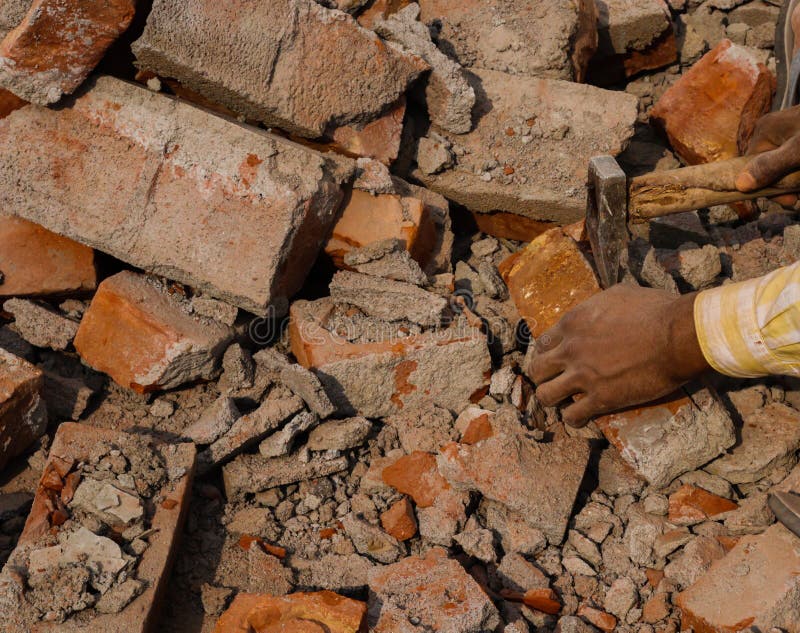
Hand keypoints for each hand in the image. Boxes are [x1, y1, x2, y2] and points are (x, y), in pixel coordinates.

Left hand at [528, 285, 709, 426]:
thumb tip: (597, 308)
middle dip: (544, 376)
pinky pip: (572, 417)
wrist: (678, 335)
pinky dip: (574, 419)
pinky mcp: (601, 398)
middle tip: (556, 380)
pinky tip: (581, 418)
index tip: (557, 360)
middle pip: (536, 370)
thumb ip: (597, 305)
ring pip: (545, 395)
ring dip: (553, 399)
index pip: (542, 343)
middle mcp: (570, 350)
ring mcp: (583, 376)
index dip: (547, 354)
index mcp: (572, 323)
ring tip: (564, 401)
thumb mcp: (618, 294)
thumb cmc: (656, 310)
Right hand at [735, 106, 799, 208]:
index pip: (752, 168)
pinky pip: (797, 163)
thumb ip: (771, 167)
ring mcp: (792, 136)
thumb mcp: (799, 151)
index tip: (791, 198)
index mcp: (765, 131)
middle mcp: (775, 132)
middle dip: (789, 185)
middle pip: (772, 170)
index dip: (769, 187)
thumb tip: (740, 185)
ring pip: (789, 169)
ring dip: (798, 181)